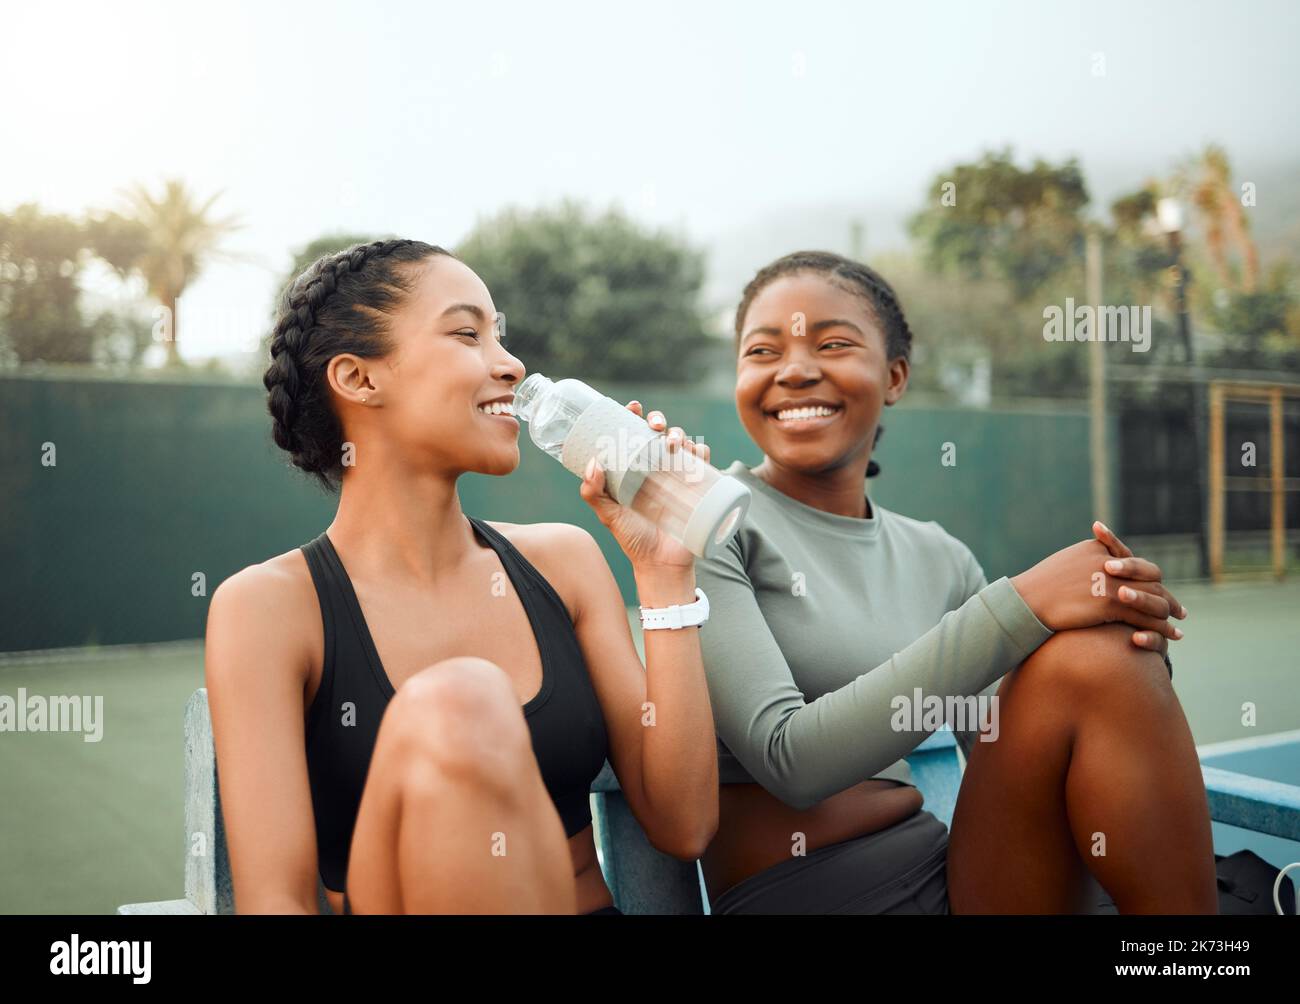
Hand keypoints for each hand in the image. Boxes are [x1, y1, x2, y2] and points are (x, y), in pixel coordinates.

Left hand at [577, 401, 705, 570]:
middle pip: (660, 433)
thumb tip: (593, 462)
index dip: (634, 416)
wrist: (660, 565)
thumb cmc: (632, 539)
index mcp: (634, 468)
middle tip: (654, 425)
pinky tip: (696, 451)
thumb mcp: (608, 515)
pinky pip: (704, 462)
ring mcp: (678, 476)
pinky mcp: (697, 488)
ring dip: (680, 433)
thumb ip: (593, 493)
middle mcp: (657, 468)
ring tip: (672, 443)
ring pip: (683, 443)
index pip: (634, 434)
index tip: (632, 408)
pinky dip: (702, 451)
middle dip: (659, 420)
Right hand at [1010, 534, 1186, 643]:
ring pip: (1151, 597)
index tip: (1159, 586)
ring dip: (1167, 612)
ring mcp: (1110, 582)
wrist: (1025, 601)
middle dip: (1165, 595)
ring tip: (1177, 625)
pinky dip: (1160, 627)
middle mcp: (1108, 562)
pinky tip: (1169, 636)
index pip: (1134, 561)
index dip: (1149, 576)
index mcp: (1098, 549)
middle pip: (1149, 577)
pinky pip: (1143, 616)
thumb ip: (1086, 565)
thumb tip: (1097, 571)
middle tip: (1178, 610)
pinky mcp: (1109, 603)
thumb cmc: (1038, 588)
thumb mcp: (1065, 565)